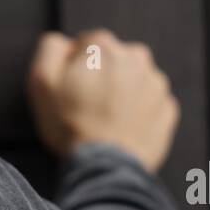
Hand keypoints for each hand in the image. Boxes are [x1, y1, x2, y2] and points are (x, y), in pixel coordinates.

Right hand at [26, 28, 179, 173]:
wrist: (105, 167)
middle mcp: (136, 57)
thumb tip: (64, 42)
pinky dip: (139, 112)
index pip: (87, 43)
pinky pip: (150, 103)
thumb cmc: (70, 124)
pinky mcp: (168, 109)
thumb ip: (51, 48)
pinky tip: (122, 128)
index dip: (75, 66)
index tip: (71, 89)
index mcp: (104, 46)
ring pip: (134, 80)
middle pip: (113, 59)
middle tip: (88, 106)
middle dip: (102, 76)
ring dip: (122, 93)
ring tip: (106, 119)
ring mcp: (157, 84)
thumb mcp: (41, 81)